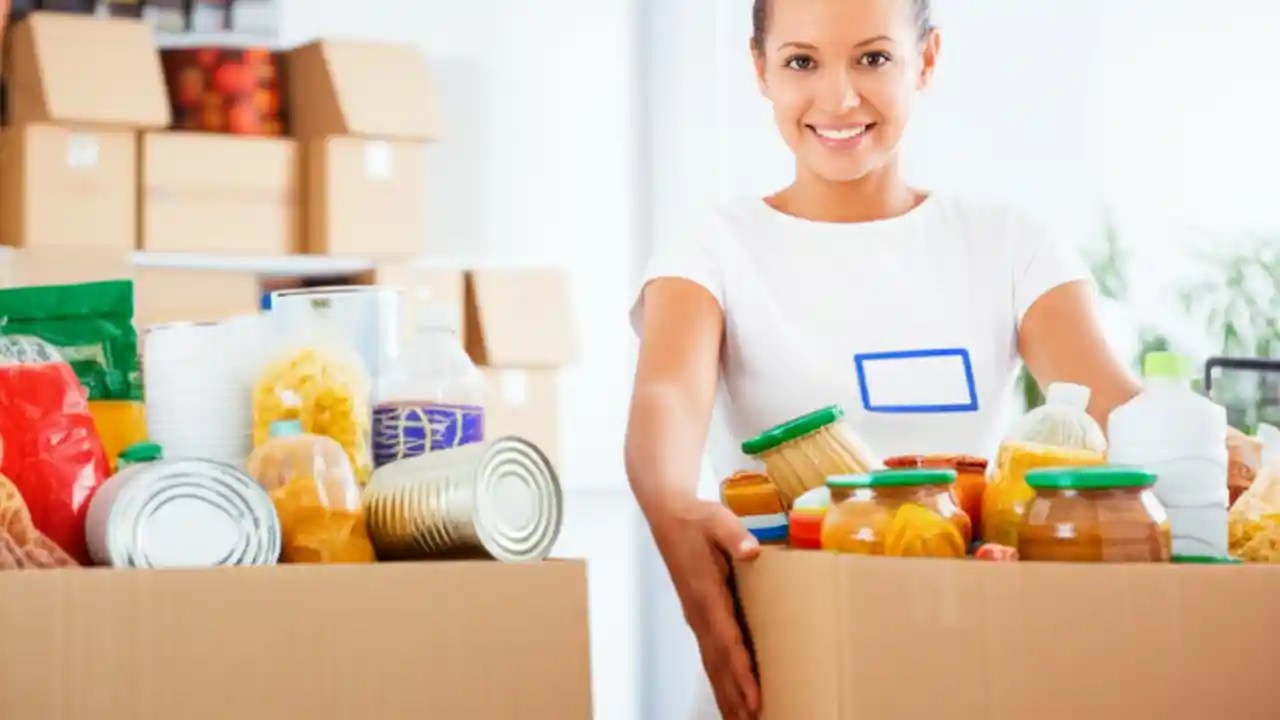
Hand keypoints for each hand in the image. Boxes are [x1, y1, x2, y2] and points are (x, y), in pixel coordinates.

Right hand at [651, 499, 761, 719]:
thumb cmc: (696, 518)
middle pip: (718, 664)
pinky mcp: (699, 616)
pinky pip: (711, 656)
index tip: (754, 696)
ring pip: (712, 665)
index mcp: (705, 594)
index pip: (726, 641)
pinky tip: (731, 695)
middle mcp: (699, 613)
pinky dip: (721, 680)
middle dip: (735, 696)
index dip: (741, 671)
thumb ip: (734, 535)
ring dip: (726, 695)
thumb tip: (751, 551)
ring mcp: (697, 617)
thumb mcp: (717, 519)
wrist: (668, 515)